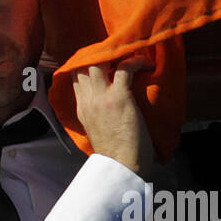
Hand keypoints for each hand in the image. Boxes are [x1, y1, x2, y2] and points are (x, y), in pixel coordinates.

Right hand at [73, 57, 154, 175]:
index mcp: (82, 109)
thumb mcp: (96, 131)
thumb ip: (97, 114)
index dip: (87, 62)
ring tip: (130, 54)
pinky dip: (136, 61)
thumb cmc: (117, 155)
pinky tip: (146, 64)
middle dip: (98, 52)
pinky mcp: (119, 98)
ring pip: (98, 61)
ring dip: (116, 53)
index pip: (75, 76)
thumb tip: (109, 105)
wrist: (123, 168)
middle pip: (82, 63)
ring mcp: (101, 98)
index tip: (103, 59)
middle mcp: (87, 100)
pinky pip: (124, 68)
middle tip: (117, 52)